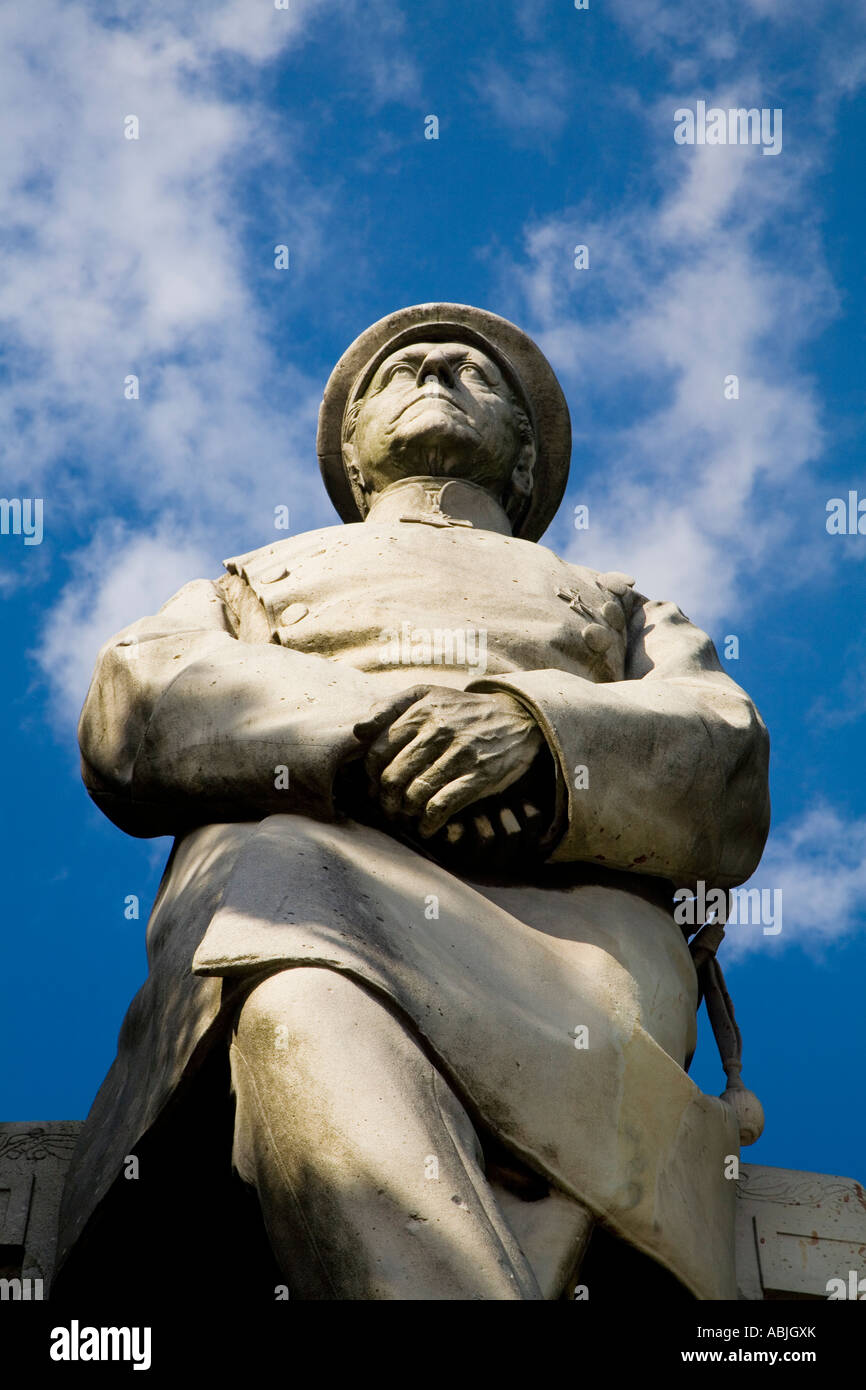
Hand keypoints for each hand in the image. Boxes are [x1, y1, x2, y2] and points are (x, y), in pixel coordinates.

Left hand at [354, 685, 543, 837]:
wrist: (518, 717)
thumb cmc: (462, 710)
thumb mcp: (427, 694)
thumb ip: (389, 707)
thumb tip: (358, 731)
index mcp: (421, 710)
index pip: (377, 750)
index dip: (371, 774)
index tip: (376, 784)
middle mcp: (438, 730)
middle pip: (392, 776)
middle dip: (385, 799)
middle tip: (390, 806)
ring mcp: (460, 753)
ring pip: (414, 793)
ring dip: (405, 812)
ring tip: (408, 815)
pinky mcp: (479, 775)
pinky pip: (441, 806)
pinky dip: (428, 822)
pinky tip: (427, 826)